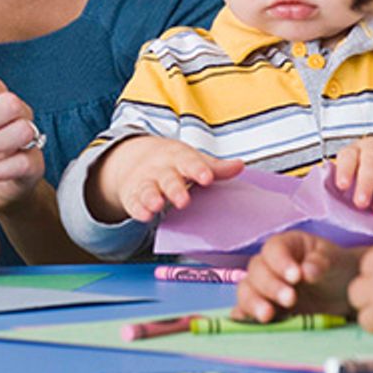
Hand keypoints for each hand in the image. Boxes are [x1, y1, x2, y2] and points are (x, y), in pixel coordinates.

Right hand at [87, 136, 243, 223]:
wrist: (136, 158)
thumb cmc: (174, 163)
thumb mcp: (194, 161)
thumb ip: (216, 167)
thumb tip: (240, 166)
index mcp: (179, 158)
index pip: (189, 162)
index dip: (198, 169)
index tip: (207, 178)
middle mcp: (161, 169)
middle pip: (168, 178)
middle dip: (174, 189)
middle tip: (183, 200)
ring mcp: (145, 182)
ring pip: (148, 189)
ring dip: (152, 197)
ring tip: (157, 205)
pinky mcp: (132, 196)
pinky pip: (134, 202)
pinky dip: (138, 209)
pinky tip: (144, 215)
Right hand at [233, 232, 358, 322]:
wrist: (343, 293)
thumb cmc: (337, 268)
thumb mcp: (334, 260)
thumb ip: (320, 262)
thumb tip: (306, 272)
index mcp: (286, 246)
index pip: (273, 249)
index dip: (281, 262)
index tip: (296, 277)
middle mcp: (269, 265)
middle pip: (257, 270)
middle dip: (271, 286)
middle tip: (290, 299)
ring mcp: (263, 288)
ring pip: (246, 290)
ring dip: (253, 302)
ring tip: (268, 316)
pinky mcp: (262, 309)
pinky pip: (245, 312)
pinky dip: (244, 317)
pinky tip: (248, 324)